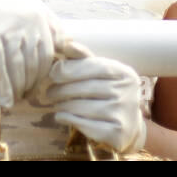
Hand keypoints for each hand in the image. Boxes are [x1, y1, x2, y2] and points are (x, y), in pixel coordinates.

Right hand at [0, 0, 65, 109]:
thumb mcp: (31, 4)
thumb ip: (53, 25)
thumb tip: (79, 50)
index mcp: (39, 16)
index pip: (47, 54)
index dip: (42, 74)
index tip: (37, 85)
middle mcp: (27, 23)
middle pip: (34, 64)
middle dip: (30, 85)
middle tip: (24, 97)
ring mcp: (8, 28)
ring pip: (17, 68)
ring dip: (18, 89)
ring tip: (14, 101)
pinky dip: (3, 86)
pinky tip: (4, 100)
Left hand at [45, 38, 147, 153]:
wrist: (127, 125)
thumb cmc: (107, 93)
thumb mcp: (99, 73)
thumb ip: (82, 57)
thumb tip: (65, 43)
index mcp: (123, 73)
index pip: (93, 66)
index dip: (70, 69)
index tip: (53, 73)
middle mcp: (127, 92)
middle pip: (85, 88)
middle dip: (61, 90)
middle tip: (49, 93)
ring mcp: (124, 113)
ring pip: (82, 107)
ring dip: (63, 105)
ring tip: (55, 104)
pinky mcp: (117, 133)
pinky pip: (85, 124)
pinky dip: (68, 119)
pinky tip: (61, 116)